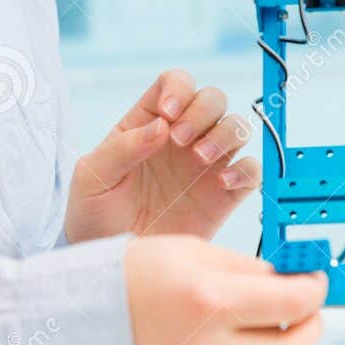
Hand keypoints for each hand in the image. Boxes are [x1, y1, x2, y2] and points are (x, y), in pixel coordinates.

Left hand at [64, 69, 258, 242]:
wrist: (112, 262)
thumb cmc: (95, 213)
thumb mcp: (93, 176)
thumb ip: (122, 147)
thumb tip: (160, 125)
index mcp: (149, 123)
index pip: (175, 83)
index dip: (178, 89)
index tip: (167, 113)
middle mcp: (182, 138)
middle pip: (213, 98)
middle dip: (202, 112)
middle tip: (181, 141)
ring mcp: (206, 166)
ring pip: (237, 127)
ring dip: (225, 134)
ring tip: (201, 159)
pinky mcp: (223, 196)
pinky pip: (251, 171)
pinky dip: (244, 170)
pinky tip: (221, 184)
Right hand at [123, 235, 327, 344]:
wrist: (87, 314)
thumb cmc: (130, 277)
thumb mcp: (192, 250)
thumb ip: (244, 265)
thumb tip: (282, 277)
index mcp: (212, 299)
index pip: (293, 303)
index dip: (315, 286)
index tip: (314, 275)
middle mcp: (213, 344)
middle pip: (297, 344)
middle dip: (312, 317)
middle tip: (305, 297)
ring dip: (289, 338)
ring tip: (277, 313)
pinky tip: (248, 328)